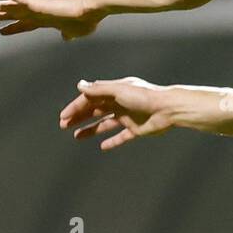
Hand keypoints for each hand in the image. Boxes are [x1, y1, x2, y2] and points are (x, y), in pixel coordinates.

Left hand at [0, 0, 101, 39]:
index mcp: (46, 20)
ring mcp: (35, 6)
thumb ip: (69, 34)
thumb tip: (65, 37)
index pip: (25, 24)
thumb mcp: (77, 32)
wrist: (90, 10)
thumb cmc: (87, 20)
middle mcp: (38, 12)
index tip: (1, 31)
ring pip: (9, 5)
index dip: (13, 28)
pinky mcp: (34, 1)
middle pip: (13, 14)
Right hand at [58, 77, 173, 150]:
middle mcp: (120, 103)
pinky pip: (121, 136)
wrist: (168, 109)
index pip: (90, 99)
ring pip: (105, 123)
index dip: (76, 107)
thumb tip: (79, 85)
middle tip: (64, 126)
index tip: (63, 117)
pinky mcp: (136, 129)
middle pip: (95, 110)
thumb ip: (99, 89)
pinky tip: (103, 146)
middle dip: (79, 117)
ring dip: (91, 129)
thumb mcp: (119, 91)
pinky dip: (112, 141)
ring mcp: (128, 116)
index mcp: (115, 91)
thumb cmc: (145, 97)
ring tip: (77, 137)